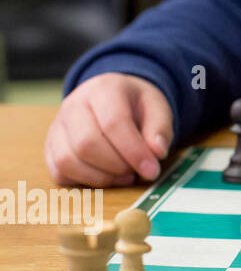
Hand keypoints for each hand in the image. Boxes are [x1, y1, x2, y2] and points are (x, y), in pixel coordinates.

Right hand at [45, 74, 172, 186]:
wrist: (113, 98)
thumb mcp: (158, 108)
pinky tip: (105, 176)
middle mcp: (73, 105)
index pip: (113, 123)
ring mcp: (57, 126)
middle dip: (116, 166)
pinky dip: (84, 182)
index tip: (151, 170)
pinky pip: (59, 172)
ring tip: (124, 176)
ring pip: (67, 161)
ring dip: (100, 177)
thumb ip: (160, 130)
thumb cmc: (136, 105)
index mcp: (104, 89)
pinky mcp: (50, 147)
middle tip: (136, 171)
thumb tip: (157, 154)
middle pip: (87, 144)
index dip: (134, 151)